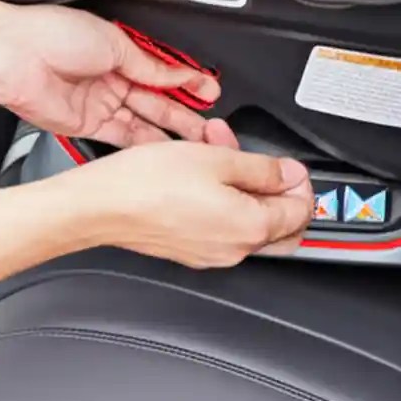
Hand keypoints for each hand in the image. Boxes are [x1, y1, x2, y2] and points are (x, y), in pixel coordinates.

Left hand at [0, 5, 220, 146]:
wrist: (14, 57)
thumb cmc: (52, 34)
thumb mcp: (115, 42)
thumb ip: (149, 65)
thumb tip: (175, 74)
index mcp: (118, 50)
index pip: (161, 70)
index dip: (187, 81)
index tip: (210, 90)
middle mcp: (111, 77)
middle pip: (157, 99)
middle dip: (185, 111)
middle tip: (212, 124)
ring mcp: (100, 102)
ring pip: (144, 121)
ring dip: (171, 131)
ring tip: (197, 141)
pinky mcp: (88, 125)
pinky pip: (123, 136)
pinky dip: (145, 142)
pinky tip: (166, 147)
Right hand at [49, 134, 314, 267]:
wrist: (99, 206)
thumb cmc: (147, 184)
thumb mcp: (215, 158)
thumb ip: (262, 168)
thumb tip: (289, 174)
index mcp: (250, 227)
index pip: (301, 212)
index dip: (301, 182)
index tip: (290, 164)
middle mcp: (235, 249)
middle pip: (282, 226)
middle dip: (278, 189)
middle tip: (266, 163)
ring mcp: (211, 253)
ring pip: (248, 220)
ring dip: (244, 184)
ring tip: (220, 147)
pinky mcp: (190, 249)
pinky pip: (222, 225)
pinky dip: (223, 197)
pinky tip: (203, 168)